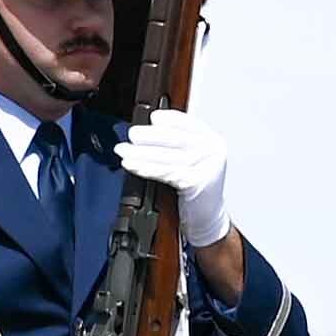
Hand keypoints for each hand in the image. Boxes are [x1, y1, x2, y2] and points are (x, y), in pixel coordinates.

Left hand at [119, 109, 231, 248]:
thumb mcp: (192, 160)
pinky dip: (144, 168)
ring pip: (166, 155)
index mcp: (212, 140)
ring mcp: (206, 167)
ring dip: (139, 152)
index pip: (187, 123)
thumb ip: (177, 144)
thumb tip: (147, 129)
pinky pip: (164, 172)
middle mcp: (212, 151)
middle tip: (131, 135)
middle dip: (148, 135)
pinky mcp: (196, 182)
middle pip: (174, 138)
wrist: (207, 217)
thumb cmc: (195, 188)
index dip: (167, 119)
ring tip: (123, 150)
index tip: (151, 118)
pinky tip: (132, 164)